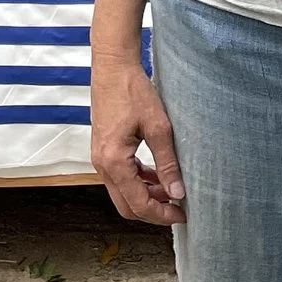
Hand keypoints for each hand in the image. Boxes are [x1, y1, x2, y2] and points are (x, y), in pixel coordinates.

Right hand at [90, 57, 185, 224]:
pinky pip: (120, 177)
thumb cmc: (132, 91)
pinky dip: (138, 182)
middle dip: (153, 211)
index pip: (138, 203)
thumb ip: (167, 163)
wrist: (113, 67)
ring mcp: (100, 158)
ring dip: (146, 196)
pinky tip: (156, 174)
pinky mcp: (103, 150)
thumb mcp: (158, 127)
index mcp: (113, 162)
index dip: (161, 214)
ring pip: (123, 192)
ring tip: (171, 189)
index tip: (181, 214)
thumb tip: (178, 192)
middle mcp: (102, 164)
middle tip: (177, 208)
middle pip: (126, 206)